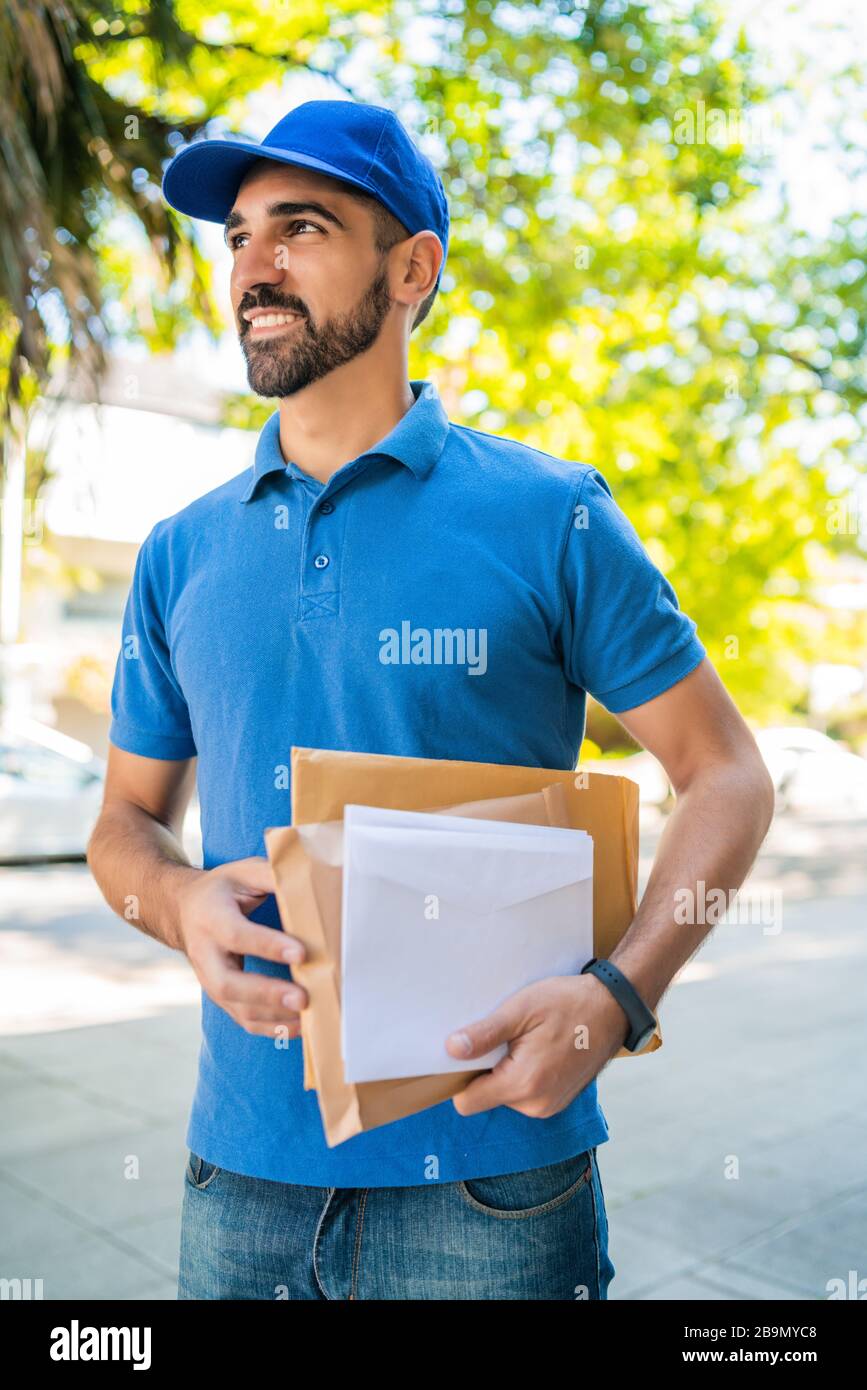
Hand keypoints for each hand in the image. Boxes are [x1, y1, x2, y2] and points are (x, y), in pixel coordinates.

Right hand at [176, 856, 307, 1039]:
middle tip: (303, 998)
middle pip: (229, 983)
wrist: (184, 911)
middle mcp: (205, 954)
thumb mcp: (243, 872)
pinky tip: (300, 1026)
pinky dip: (271, 1028)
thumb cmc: (223, 890)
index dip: (268, 946)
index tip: (301, 953)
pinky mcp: (220, 997)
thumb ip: (272, 876)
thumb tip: (309, 882)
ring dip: (274, 1017)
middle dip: (267, 994)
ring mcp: (209, 980)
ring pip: (237, 1008)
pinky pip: (243, 1019)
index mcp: (211, 917)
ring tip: (309, 1016)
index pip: (238, 935)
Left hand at [445, 973, 629, 1117]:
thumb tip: (450, 1049)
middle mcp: (536, 1105)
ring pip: (506, 1096)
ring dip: (507, 1071)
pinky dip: (524, 1075)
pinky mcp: (558, 1101)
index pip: (467, 1102)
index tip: (468, 1052)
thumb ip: (484, 1034)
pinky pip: (525, 1094)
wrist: (613, 1009)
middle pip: (486, 1098)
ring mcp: (549, 1106)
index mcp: (523, 1084)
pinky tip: (538, 1049)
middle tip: (505, 1038)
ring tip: (525, 1040)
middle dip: (487, 1070)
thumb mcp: (521, 1010)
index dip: (460, 1077)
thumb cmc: (568, 1004)